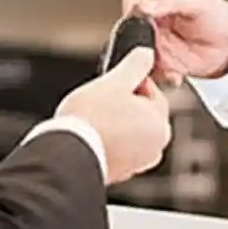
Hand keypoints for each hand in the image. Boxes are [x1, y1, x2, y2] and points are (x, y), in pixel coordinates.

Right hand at [56, 48, 171, 184]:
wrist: (67, 155)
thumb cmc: (90, 120)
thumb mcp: (115, 81)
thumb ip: (135, 64)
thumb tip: (146, 55)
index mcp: (160, 125)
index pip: (152, 93)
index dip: (131, 84)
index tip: (114, 84)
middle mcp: (154, 148)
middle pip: (142, 114)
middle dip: (124, 106)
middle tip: (102, 101)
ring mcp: (137, 163)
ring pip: (129, 132)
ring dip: (116, 123)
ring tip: (95, 118)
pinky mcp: (119, 174)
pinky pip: (117, 149)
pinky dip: (108, 142)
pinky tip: (92, 135)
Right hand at [121, 0, 227, 84]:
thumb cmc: (217, 17)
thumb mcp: (198, 2)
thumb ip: (171, 1)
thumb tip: (144, 4)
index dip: (134, 9)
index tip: (141, 18)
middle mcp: (150, 18)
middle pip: (128, 27)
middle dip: (137, 41)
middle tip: (152, 47)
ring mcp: (153, 41)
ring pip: (135, 52)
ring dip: (148, 62)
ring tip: (168, 65)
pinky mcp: (158, 62)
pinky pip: (148, 70)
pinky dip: (159, 76)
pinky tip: (175, 75)